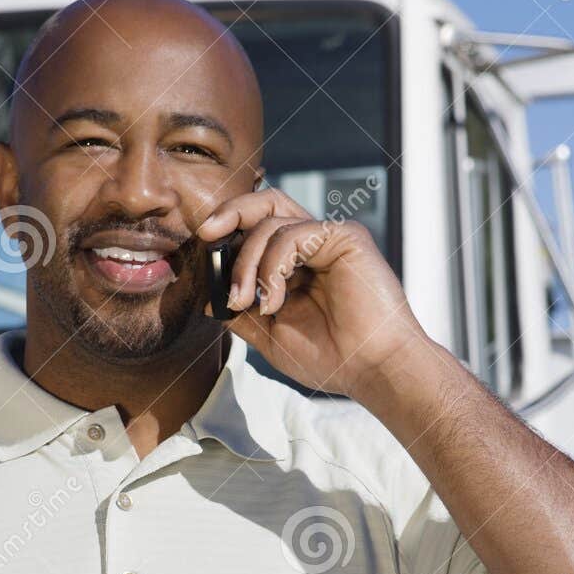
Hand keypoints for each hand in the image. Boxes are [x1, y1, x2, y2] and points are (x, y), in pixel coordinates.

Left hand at [197, 190, 431, 401]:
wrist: (371, 369)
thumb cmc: (331, 357)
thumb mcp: (271, 337)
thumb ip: (242, 315)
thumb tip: (208, 301)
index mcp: (296, 264)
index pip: (255, 229)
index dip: (226, 235)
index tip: (202, 257)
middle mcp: (312, 244)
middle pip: (264, 204)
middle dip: (229, 214)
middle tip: (206, 236)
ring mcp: (328, 238)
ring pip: (271, 223)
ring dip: (246, 263)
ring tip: (246, 301)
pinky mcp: (344, 236)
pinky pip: (292, 234)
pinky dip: (272, 266)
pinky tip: (275, 301)